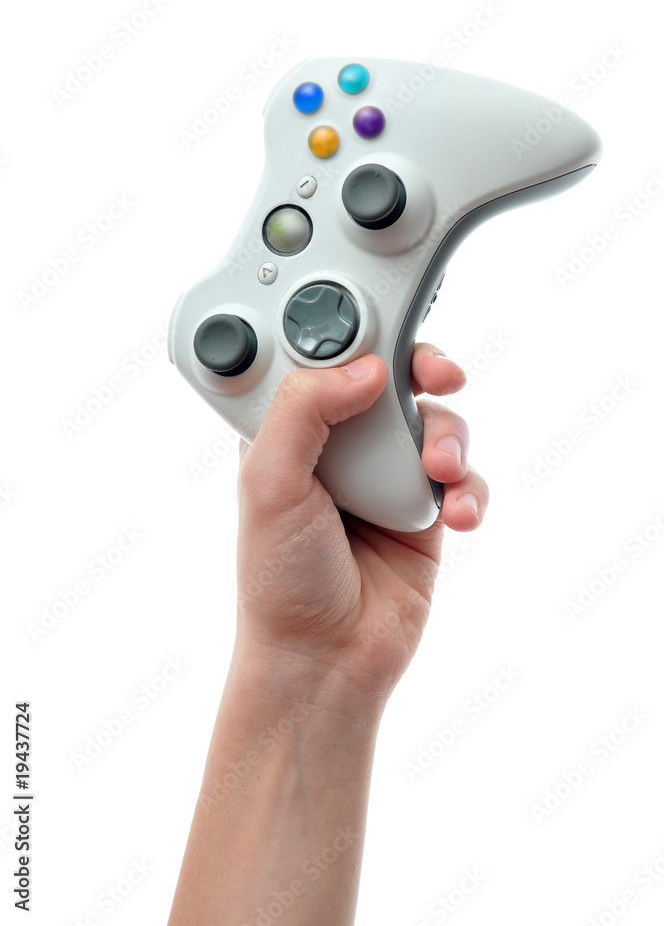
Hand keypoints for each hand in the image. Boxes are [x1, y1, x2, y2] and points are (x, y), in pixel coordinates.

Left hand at [235, 344, 488, 707]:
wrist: (324, 661)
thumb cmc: (280, 579)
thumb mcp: (267, 483)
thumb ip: (303, 411)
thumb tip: (367, 368)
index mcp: (290, 428)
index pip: (326, 357)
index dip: (355, 335)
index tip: (381, 329)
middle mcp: (341, 443)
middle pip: (393, 375)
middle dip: (422, 367)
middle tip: (439, 373)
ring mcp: (388, 474)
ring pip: (437, 420)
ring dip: (450, 436)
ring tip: (441, 472)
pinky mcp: (426, 508)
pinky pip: (465, 476)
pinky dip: (469, 487)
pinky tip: (459, 513)